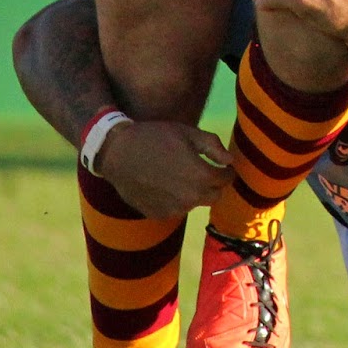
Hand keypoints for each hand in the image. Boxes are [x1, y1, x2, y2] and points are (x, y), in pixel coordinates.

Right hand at [96, 119, 234, 218]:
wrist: (118, 153)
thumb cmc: (155, 137)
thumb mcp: (187, 132)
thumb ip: (212, 146)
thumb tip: (229, 161)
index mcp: (201, 176)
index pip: (226, 179)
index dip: (226, 171)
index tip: (223, 166)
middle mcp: (191, 198)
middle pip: (215, 196)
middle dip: (214, 184)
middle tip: (204, 171)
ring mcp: (174, 209)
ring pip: (195, 203)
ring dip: (194, 192)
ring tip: (179, 175)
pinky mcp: (159, 215)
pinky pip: (177, 209)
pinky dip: (176, 199)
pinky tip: (164, 184)